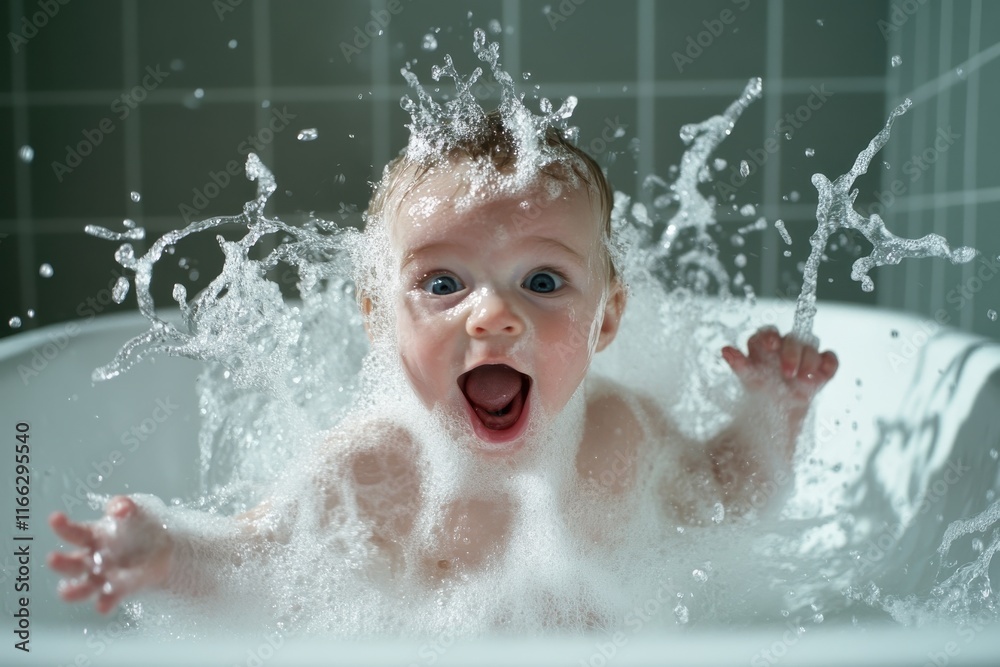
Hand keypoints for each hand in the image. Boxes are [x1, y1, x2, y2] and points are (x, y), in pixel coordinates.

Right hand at [48, 495, 171, 613]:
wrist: (167, 549)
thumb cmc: (141, 527)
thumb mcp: (134, 511)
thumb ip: (124, 507)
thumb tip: (120, 508)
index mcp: (92, 537)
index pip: (74, 532)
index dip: (63, 526)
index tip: (54, 518)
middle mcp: (92, 560)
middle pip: (72, 564)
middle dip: (61, 562)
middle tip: (52, 559)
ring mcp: (104, 577)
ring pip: (83, 587)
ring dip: (74, 590)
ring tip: (64, 592)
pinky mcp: (121, 590)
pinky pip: (111, 598)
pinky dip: (106, 602)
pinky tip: (103, 606)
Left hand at [721, 326, 837, 402]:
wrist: (778, 411)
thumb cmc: (761, 389)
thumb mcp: (748, 378)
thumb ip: (739, 364)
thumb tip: (725, 350)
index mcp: (766, 344)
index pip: (770, 331)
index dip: (770, 335)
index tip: (770, 345)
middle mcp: (786, 345)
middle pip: (793, 338)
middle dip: (792, 353)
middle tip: (788, 373)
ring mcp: (805, 355)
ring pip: (812, 346)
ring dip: (808, 361)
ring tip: (801, 380)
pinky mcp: (821, 367)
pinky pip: (830, 359)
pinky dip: (829, 365)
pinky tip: (821, 376)